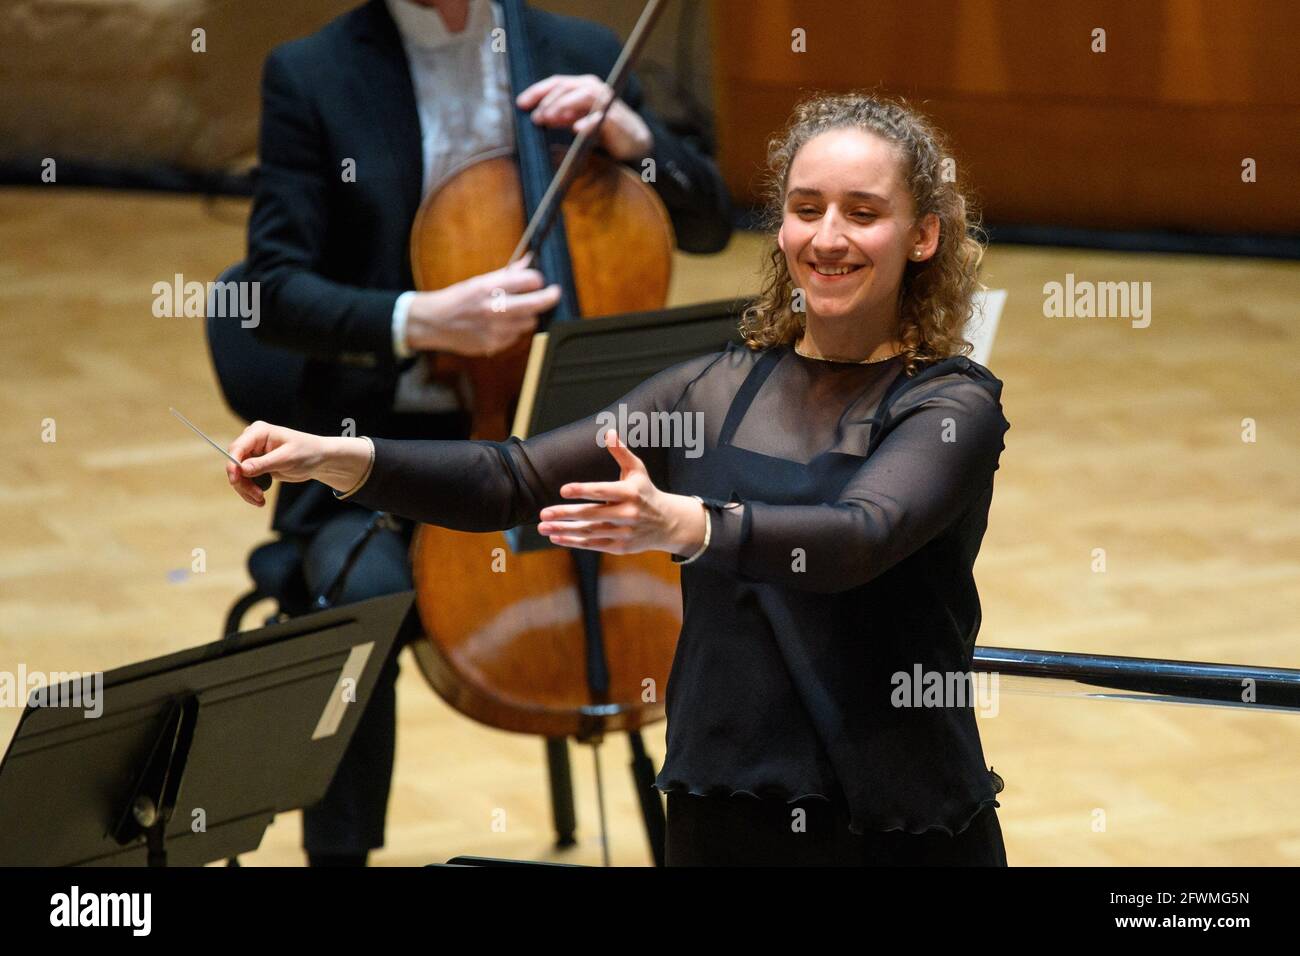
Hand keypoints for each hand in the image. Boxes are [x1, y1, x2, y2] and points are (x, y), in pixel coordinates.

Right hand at [225, 422, 369, 506]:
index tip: (236, 480)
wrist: (319, 459)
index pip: (237, 448)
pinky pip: (245, 480)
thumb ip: (263, 464)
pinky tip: (260, 499)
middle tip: (258, 496)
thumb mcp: (286, 459)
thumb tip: (242, 469)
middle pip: (234, 463)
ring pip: (238, 474)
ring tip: (260, 500)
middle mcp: (252, 441)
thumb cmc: (307, 452)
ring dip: (246, 490)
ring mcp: (253, 453)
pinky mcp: (256, 465)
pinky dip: (250, 491)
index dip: (232, 464)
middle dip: (242, 482)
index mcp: (259, 432)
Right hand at [405, 255, 560, 355]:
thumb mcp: (479, 281)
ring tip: (515, 311)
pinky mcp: (494, 345)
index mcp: (489, 287)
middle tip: (555, 293)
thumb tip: (529, 261)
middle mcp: (493, 308)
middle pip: (536, 304)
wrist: (434, 323)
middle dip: (550, 297)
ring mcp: (495, 329)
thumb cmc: (457, 299)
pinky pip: (516, 337)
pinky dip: (514, 330)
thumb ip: (507, 274)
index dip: (537, 279)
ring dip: (528, 315)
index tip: (539, 280)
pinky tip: (501, 325)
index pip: (529, 280)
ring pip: (529, 322)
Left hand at [516, 74, 652, 162]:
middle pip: (565, 88)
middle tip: (535, 118)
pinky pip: (599, 119)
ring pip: (580, 97)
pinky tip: (576, 130)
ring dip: (562, 107)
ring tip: (548, 120)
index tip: (521, 104)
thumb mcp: (577, 119)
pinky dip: (588, 123)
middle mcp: (594, 89)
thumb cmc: (602, 128)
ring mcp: (605, 102)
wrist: (632, 141)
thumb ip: (560, 115)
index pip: (557, 83)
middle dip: (547, 102)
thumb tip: (537, 116)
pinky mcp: (614, 119)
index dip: (537, 91)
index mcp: (583, 86)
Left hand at [537, 429, 704, 555]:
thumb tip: (609, 432)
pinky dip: (574, 542)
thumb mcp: (637, 471)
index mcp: (630, 493)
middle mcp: (627, 514)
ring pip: (589, 532)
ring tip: (543, 527)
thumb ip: (621, 452)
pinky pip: (593, 544)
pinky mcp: (620, 547)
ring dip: (564, 530)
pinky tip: (556, 537)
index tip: (564, 490)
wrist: (669, 524)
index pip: (603, 491)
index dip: (583, 490)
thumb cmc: (646, 492)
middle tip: (544, 513)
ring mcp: (623, 532)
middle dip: (566, 514)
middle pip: (592, 514)